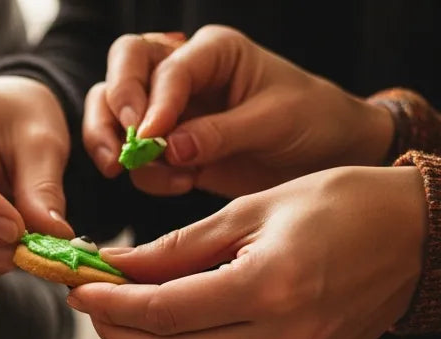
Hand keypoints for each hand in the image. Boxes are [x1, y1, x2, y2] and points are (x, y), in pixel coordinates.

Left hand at [69, 165, 424, 338]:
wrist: (420, 238)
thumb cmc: (340, 206)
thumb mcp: (251, 208)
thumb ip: (176, 247)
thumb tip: (112, 266)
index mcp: (271, 287)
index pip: (165, 312)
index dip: (111, 305)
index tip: (80, 288)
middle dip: (120, 331)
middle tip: (95, 304)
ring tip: (129, 322)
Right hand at [83, 25, 395, 196]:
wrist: (328, 154)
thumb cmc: (313, 120)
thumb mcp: (276, 122)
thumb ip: (221, 133)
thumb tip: (171, 148)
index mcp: (215, 51)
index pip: (166, 67)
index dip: (152, 101)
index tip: (148, 137)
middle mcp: (184, 71)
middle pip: (122, 68)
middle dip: (114, 108)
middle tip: (122, 148)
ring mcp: (171, 108)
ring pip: (113, 110)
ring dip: (116, 144)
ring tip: (145, 173)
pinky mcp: (169, 146)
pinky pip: (135, 156)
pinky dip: (145, 175)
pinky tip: (181, 184)